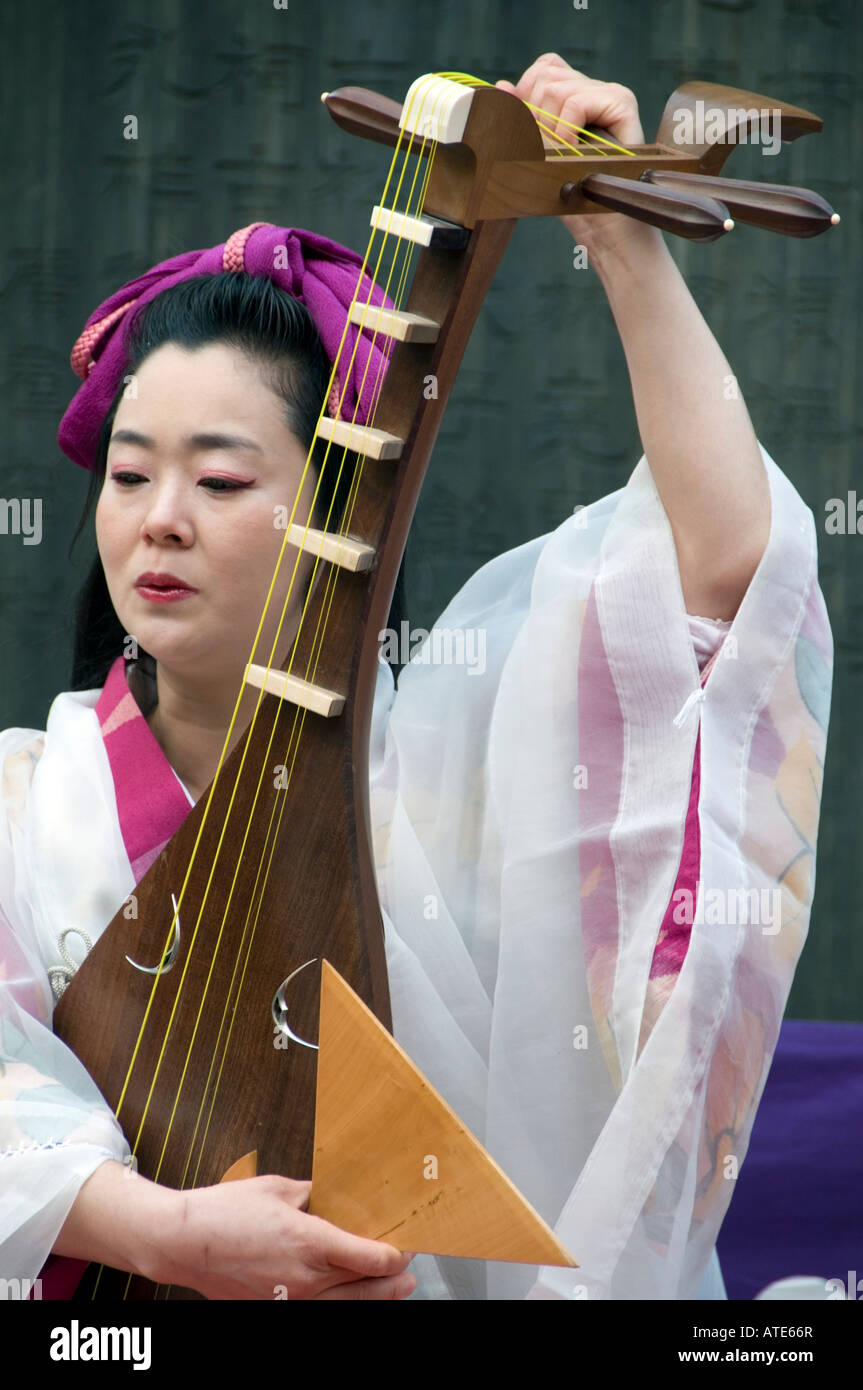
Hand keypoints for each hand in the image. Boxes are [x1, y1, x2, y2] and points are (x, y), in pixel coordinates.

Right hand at [166, 1175, 416, 1299]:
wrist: (183, 1243)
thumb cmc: (225, 1213)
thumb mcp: (278, 1189)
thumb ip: (315, 1194)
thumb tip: (339, 1194)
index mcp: (309, 1241)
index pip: (370, 1257)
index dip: (396, 1254)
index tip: (409, 1244)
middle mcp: (306, 1277)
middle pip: (366, 1287)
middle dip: (395, 1280)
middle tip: (412, 1271)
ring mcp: (291, 1299)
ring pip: (346, 1304)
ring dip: (374, 1297)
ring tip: (395, 1290)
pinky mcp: (277, 1308)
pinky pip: (321, 1309)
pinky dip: (341, 1301)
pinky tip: (350, 1294)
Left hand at [496, 54, 650, 255]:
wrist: (604, 228)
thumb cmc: (572, 196)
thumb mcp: (538, 152)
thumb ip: (523, 118)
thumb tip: (501, 86)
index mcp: (580, 95)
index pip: (545, 68)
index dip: (527, 95)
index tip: (529, 132)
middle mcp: (598, 89)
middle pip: (547, 74)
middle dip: (534, 114)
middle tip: (547, 150)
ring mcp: (612, 95)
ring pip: (556, 87)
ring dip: (548, 127)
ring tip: (562, 155)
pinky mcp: (622, 104)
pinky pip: (575, 101)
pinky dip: (564, 129)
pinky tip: (571, 152)